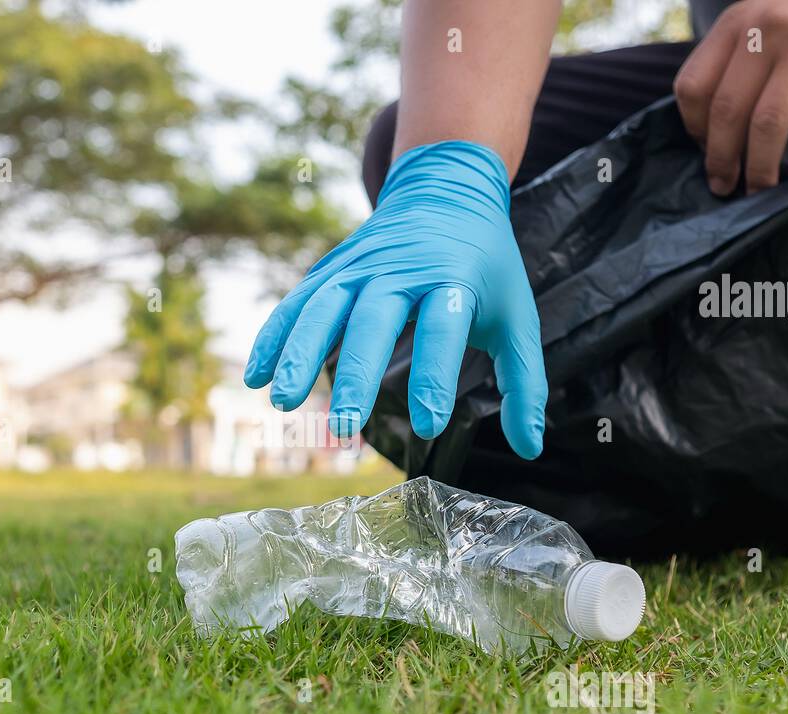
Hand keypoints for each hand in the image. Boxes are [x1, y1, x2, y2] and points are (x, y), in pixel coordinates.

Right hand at [243, 140, 546, 459]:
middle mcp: (400, 270)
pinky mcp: (331, 269)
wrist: (446, 191)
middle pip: (372, 321)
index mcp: (454, 280)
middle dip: (356, 373)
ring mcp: (358, 267)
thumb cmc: (486, 268)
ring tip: (285, 403)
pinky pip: (297, 303)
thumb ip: (524, 384)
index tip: (430, 426)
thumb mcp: (518, 318)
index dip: (435, 376)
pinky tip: (256, 376)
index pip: (442, 329)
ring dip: (300, 355)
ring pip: (323, 309)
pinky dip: (275, 336)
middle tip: (346, 427)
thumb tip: (530, 447)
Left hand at [673, 0, 787, 194]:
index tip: (705, 150)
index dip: (694, 128)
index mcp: (735, 24)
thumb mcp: (759, 24)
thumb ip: (732, 64)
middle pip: (727, 111)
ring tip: (760, 191)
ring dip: (760, 168)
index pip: (693, 87)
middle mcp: (765, 31)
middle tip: (724, 187)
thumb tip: (710, 137)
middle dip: (721, 160)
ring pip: (768, 125)